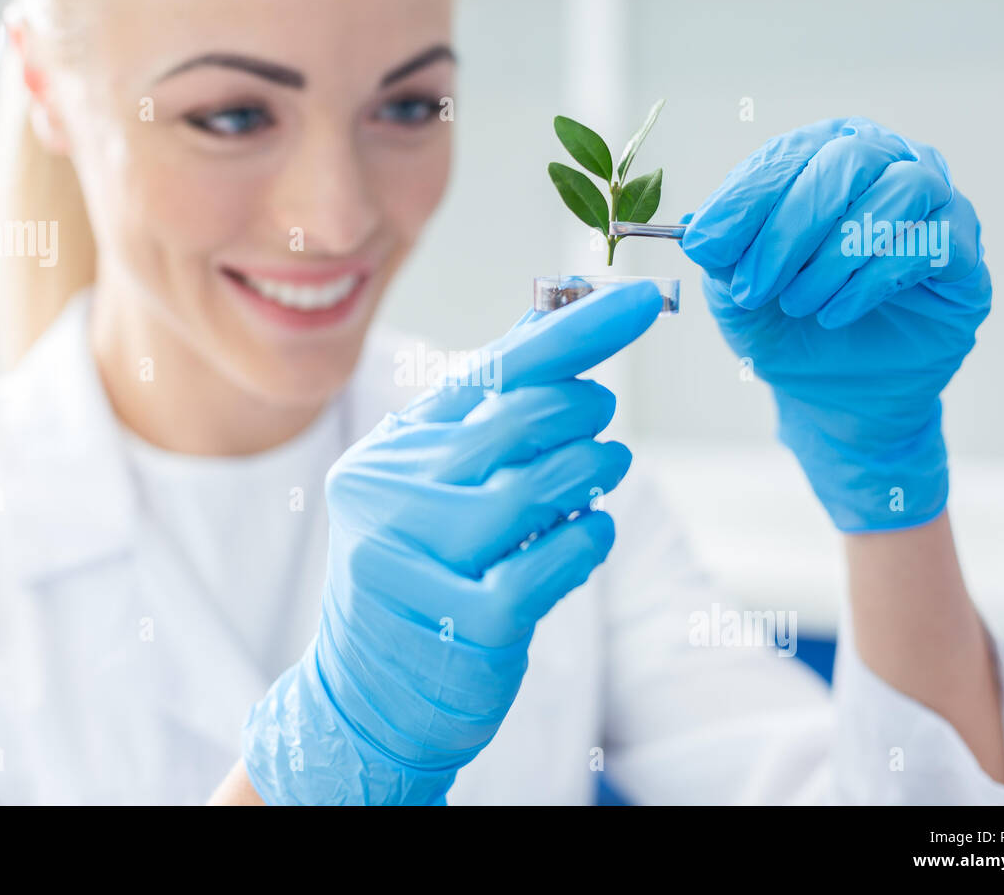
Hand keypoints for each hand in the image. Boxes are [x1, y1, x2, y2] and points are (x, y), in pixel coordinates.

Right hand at [242, 282, 662, 803]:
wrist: (366, 700)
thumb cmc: (417, 577)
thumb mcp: (431, 489)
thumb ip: (483, 416)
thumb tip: (550, 331)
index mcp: (387, 455)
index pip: (489, 373)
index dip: (572, 333)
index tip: (637, 302)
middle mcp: (389, 498)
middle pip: (517, 423)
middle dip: (582, 410)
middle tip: (603, 415)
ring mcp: (419, 562)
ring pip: (537, 489)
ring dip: (590, 473)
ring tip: (599, 473)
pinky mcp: (462, 624)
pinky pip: (553, 563)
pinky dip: (588, 541)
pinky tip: (587, 535)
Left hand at [681, 117, 990, 531]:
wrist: (834, 391)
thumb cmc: (786, 325)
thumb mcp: (735, 291)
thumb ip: (722, 255)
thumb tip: (702, 231)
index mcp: (823, 156)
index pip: (789, 152)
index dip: (745, 198)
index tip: (708, 248)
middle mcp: (885, 162)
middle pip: (847, 160)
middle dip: (789, 229)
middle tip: (753, 288)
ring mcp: (934, 202)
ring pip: (897, 191)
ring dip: (834, 255)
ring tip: (798, 305)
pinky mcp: (962, 252)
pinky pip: (931, 242)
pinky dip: (872, 281)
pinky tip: (835, 315)